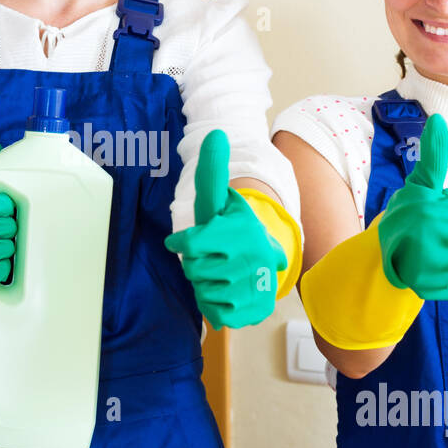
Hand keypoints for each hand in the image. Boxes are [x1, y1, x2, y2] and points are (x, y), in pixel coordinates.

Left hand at [165, 130, 287, 328]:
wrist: (264, 262)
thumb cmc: (231, 229)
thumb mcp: (221, 202)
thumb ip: (213, 172)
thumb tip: (215, 134)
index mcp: (243, 231)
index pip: (192, 244)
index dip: (183, 244)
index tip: (185, 241)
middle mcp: (253, 259)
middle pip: (193, 269)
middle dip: (196, 264)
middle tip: (211, 257)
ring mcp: (256, 287)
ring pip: (202, 291)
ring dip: (204, 284)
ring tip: (220, 273)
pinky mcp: (255, 312)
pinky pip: (214, 313)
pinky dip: (213, 305)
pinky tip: (225, 292)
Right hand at [376, 115, 447, 300]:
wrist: (375, 256)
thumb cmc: (405, 216)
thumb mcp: (419, 186)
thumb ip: (434, 156)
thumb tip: (439, 120)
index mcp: (434, 214)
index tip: (439, 217)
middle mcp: (435, 242)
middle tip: (433, 237)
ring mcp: (434, 269)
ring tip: (429, 253)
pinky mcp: (432, 290)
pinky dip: (445, 281)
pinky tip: (428, 272)